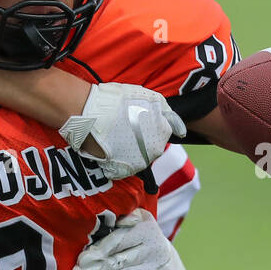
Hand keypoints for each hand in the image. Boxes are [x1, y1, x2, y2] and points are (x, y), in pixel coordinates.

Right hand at [59, 83, 185, 180]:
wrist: (90, 112)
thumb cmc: (118, 101)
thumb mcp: (151, 98)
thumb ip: (168, 113)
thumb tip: (181, 131)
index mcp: (162, 134)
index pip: (163, 134)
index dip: (150, 125)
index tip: (137, 120)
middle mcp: (152, 152)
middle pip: (151, 148)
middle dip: (141, 139)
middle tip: (124, 127)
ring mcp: (136, 163)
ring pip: (137, 159)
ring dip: (129, 150)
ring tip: (115, 136)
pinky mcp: (119, 171)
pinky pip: (122, 168)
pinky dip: (117, 160)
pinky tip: (109, 146)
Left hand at [72, 208, 185, 269]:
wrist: (166, 259)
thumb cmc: (140, 237)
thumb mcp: (136, 220)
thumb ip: (120, 219)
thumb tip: (101, 219)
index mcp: (146, 230)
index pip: (119, 241)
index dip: (99, 251)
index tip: (81, 260)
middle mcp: (153, 250)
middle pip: (118, 262)